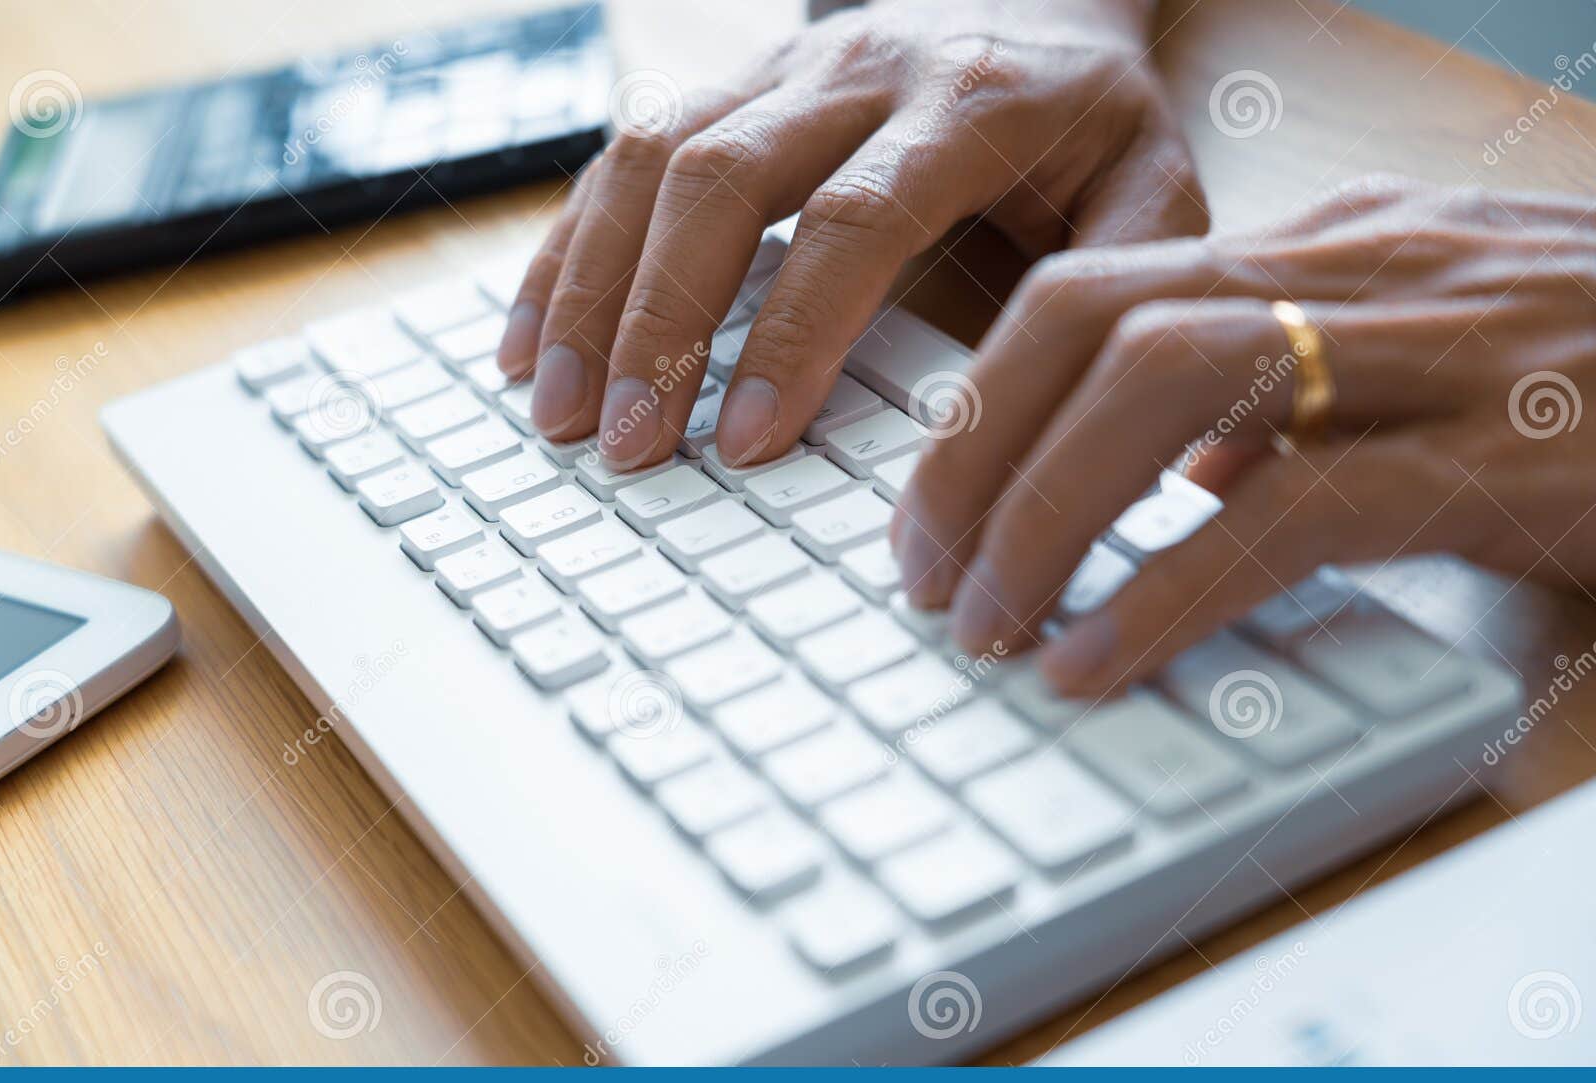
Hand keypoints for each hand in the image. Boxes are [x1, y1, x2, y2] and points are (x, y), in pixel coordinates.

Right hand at [496, 0, 1205, 467]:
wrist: (1035, 0)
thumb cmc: (1091, 128)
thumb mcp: (1147, 195)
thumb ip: (1108, 291)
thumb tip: (1042, 419)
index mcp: (970, 104)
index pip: (854, 219)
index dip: (790, 334)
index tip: (743, 444)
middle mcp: (857, 68)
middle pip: (719, 177)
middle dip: (657, 320)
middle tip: (621, 444)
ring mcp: (779, 65)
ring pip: (650, 156)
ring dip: (589, 288)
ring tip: (553, 410)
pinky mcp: (727, 84)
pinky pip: (622, 150)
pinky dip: (569, 249)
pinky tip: (528, 337)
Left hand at [896, 175, 1595, 694]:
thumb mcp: (1433, 359)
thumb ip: (1307, 398)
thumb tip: (1186, 474)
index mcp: (1330, 253)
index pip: (1094, 286)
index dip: (983, 399)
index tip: (930, 503)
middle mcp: (1361, 274)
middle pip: (1093, 318)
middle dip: (974, 453)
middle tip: (924, 575)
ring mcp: (1432, 352)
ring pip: (1166, 384)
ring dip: (1042, 511)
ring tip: (985, 621)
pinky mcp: (1506, 455)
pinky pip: (1287, 508)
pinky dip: (1163, 590)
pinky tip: (1097, 658)